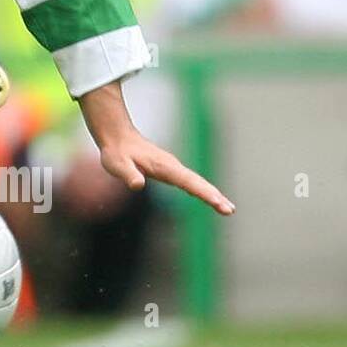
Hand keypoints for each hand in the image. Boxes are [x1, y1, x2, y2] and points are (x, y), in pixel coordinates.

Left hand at [95, 128, 233, 215]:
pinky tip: (211, 199)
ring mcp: (173, 167)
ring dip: (212, 194)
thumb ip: (128, 174)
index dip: (204, 193)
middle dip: (214, 196)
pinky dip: (202, 190)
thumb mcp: (117, 164)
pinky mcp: (171, 170)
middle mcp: (172, 166)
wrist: (117, 136)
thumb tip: (138, 185)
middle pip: (197, 182)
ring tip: (227, 208)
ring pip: (196, 181)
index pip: (187, 181)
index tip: (218, 202)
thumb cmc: (117, 152)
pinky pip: (190, 181)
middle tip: (230, 210)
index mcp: (163, 166)